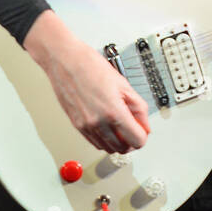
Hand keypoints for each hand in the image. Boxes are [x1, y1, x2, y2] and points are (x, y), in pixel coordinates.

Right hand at [23, 10, 150, 152]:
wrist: (66, 61)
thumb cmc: (90, 66)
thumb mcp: (123, 84)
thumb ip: (138, 107)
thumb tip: (145, 124)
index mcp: (113, 112)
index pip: (137, 140)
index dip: (143, 136)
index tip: (143, 130)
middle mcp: (98, 123)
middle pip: (122, 149)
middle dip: (131, 141)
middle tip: (133, 128)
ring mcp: (86, 126)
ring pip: (108, 148)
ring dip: (117, 142)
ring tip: (120, 126)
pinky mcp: (76, 125)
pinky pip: (94, 142)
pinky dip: (104, 139)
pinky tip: (107, 126)